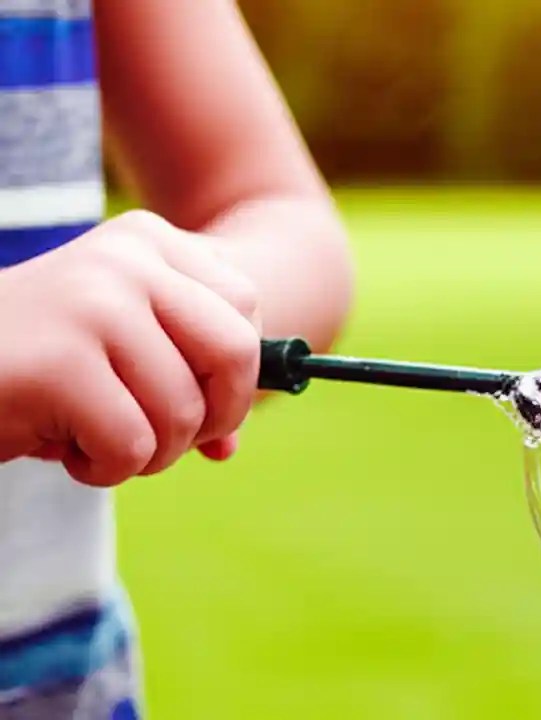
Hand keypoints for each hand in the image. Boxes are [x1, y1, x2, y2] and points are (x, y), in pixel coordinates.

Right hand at [0, 210, 260, 486]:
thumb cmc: (33, 366)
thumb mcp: (118, 353)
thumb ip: (186, 383)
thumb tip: (229, 447)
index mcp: (147, 242)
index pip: (245, 310)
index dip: (232, 375)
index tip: (193, 402)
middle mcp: (126, 261)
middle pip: (236, 353)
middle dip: (213, 417)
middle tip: (162, 439)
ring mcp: (93, 306)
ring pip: (185, 413)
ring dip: (147, 455)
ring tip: (91, 437)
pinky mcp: (60, 363)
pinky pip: (133, 445)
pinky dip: (104, 469)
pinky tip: (60, 445)